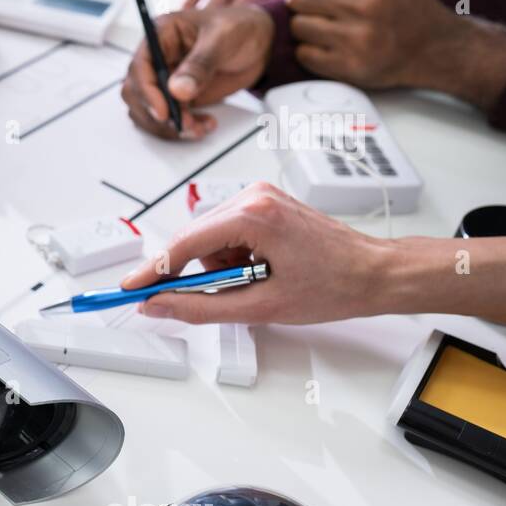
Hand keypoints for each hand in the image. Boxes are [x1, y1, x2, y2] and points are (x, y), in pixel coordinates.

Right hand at [119, 182, 392, 324]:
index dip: (153, 271)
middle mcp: (253, 197)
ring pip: (209, 239)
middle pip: (194, 240)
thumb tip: (160, 306)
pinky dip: (232, 258)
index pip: (184, 245)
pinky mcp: (264, 204)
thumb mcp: (260, 307)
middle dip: (199, 274)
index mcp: (253, 215)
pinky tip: (259, 271)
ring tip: (257, 283)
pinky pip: (226, 233)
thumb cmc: (334, 285)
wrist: (375, 272)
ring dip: (220, 268)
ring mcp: (259, 197)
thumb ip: (200, 308)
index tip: (130, 288)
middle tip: (229, 296)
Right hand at [121, 6, 274, 138]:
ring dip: (168, 126)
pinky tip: (204, 125)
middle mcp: (158, 58)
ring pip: (148, 110)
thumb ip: (200, 64)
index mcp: (161, 35)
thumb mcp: (222, 38)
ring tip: (197, 127)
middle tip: (183, 123)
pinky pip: (168, 119)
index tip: (163, 112)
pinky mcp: (177, 97)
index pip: (139, 66)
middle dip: (157, 113)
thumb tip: (177, 90)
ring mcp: (166, 80)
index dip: (146, 91)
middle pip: (136, 93)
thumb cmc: (241, 28)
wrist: (261, 43)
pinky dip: (183, 128)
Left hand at [286, 0, 459, 89]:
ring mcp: (357, 37)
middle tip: (317, 8)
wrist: (435, 47)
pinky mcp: (350, 66)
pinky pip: (303, 54)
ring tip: (326, 27)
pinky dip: (310, 51)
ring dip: (305, 27)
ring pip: (297, 26)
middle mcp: (366, 3)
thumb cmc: (407, 1)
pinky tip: (329, 46)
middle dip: (301, 2)